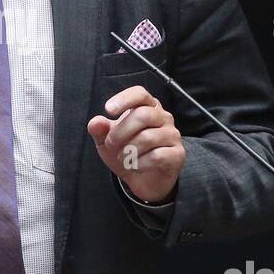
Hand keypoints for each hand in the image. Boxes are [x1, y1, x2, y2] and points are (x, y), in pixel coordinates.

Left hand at [86, 85, 182, 203]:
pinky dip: (140, 163)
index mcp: (147, 107)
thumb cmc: (127, 152)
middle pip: (143, 115)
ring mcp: (172, 135)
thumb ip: (100, 130)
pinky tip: (137, 165)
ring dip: (128, 150)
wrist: (143, 179)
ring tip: (123, 157)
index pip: (140, 94)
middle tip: (110, 144)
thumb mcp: (107, 141)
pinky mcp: (177, 154)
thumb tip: (96, 123)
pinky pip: (157, 156)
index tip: (108, 110)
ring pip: (148, 137)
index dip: (124, 99)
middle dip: (120, 132)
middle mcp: (163, 117)